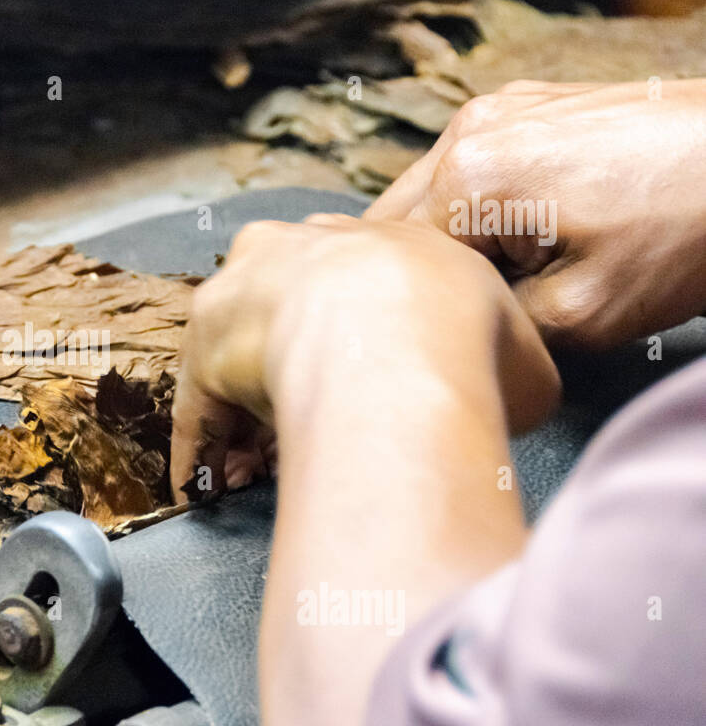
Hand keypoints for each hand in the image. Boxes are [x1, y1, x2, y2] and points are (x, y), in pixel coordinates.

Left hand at [170, 214, 559, 502]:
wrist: (401, 336)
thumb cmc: (470, 342)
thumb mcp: (524, 352)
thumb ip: (505, 368)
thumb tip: (510, 401)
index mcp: (386, 242)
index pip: (365, 289)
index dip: (363, 348)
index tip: (368, 390)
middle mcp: (312, 248)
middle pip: (295, 314)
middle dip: (300, 372)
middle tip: (313, 430)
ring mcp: (251, 287)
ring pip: (243, 355)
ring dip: (248, 416)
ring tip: (258, 475)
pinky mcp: (209, 340)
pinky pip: (201, 401)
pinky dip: (202, 444)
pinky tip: (205, 483)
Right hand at [366, 79, 705, 347]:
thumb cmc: (688, 232)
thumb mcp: (579, 317)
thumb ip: (489, 321)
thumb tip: (456, 322)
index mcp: (468, 176)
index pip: (396, 264)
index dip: (425, 307)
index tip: (466, 329)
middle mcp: (467, 128)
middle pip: (397, 223)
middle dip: (428, 269)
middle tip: (481, 307)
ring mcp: (498, 107)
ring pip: (431, 195)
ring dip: (453, 239)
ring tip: (514, 270)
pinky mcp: (529, 104)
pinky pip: (472, 168)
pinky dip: (483, 207)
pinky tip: (533, 232)